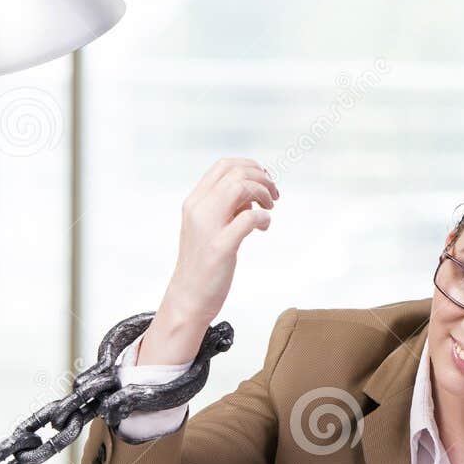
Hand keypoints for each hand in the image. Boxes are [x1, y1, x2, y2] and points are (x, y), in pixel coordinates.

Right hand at [137, 158, 277, 364]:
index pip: (223, 165)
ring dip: (263, 194)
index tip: (265, 179)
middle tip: (274, 196)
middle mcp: (198, 209)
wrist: (189, 298)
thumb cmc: (204, 263)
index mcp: (194, 201)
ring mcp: (208, 227)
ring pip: (240, 188)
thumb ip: (227, 207)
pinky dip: (263, 218)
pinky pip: (249, 219)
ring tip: (269, 209)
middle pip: (236, 173)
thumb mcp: (211, 227)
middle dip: (262, 179)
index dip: (250, 166)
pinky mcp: (220, 247)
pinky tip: (263, 227)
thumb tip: (252, 195)